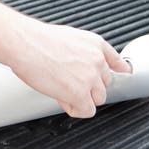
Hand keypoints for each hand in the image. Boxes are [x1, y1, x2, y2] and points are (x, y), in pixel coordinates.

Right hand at [11, 19, 130, 118]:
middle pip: (104, 84)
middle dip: (88, 86)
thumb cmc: (36, 39)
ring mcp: (90, 78)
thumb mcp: (67, 37)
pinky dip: (75, 109)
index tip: (123, 73)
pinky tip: (62, 99)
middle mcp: (97, 60)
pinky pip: (86, 111)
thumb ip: (81, 51)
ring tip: (61, 89)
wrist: (25, 44)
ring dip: (82, 98)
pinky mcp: (80, 94)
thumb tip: (77, 65)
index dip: (119, 69)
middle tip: (66, 81)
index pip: (116, 61)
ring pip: (97, 99)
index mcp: (95, 44)